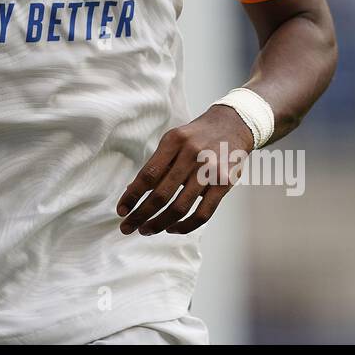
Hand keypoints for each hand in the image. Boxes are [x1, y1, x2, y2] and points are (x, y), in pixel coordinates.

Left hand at [115, 104, 253, 235]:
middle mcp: (191, 154)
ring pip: (180, 207)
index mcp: (174, 141)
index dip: (132, 196)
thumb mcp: (173, 140)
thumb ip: (156, 164)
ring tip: (146, 230)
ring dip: (160, 223)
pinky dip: (185, 226)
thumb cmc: (196, 136)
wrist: (233, 125)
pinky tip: (172, 229)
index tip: (121, 210)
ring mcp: (210, 170)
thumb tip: (132, 190)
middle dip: (141, 215)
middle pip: (162, 194)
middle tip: (128, 227)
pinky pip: (203, 213)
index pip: (148, 175)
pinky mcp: (224, 183)